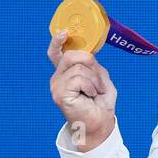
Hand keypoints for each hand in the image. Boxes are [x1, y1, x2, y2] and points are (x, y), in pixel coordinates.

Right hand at [48, 29, 117, 149]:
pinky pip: (79, 78)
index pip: (56, 54)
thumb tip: (87, 55)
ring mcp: (57, 86)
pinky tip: (91, 96)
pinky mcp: (60, 94)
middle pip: (72, 55)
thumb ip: (93, 65)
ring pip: (78, 67)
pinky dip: (91, 86)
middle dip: (91, 65)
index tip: (64, 33)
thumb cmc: (100, 104)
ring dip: (94, 80)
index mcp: (66, 73)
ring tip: (95, 93)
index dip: (57, 41)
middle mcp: (58, 78)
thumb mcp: (101, 78)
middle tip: (99, 83)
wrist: (100, 124)